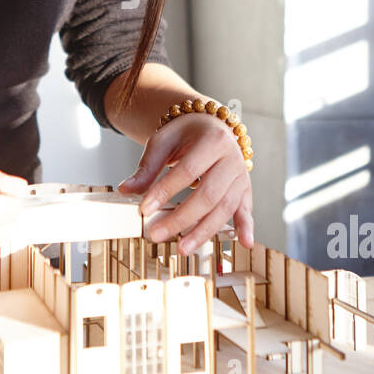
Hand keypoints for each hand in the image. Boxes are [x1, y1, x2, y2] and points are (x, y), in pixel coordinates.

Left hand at [116, 110, 253, 253]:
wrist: (212, 125)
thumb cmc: (188, 134)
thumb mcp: (164, 141)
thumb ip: (148, 167)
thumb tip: (128, 189)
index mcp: (213, 140)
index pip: (187, 170)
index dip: (165, 191)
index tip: (145, 208)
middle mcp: (232, 159)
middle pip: (208, 194)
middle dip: (181, 218)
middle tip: (157, 233)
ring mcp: (241, 176)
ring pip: (225, 208)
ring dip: (203, 231)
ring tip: (183, 248)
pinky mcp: (244, 190)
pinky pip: (246, 210)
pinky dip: (245, 227)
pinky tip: (244, 242)